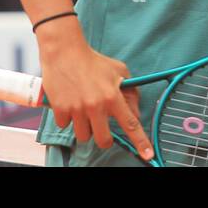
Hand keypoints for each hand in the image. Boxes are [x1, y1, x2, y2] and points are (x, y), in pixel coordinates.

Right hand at [35, 21, 153, 160]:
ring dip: (84, 127)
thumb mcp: (119, 71)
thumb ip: (130, 91)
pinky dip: (68, 118)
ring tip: (83, 109)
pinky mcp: (60, 109)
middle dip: (104, 139)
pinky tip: (69, 103)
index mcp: (113, 96)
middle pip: (103, 140)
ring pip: (83, 136)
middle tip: (101, 128)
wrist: (65, 52)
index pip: (130, 123)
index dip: (140, 141)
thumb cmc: (94, 62)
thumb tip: (135, 112)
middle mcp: (96, 105)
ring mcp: (77, 109)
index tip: (147, 155)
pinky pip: (65, 126)